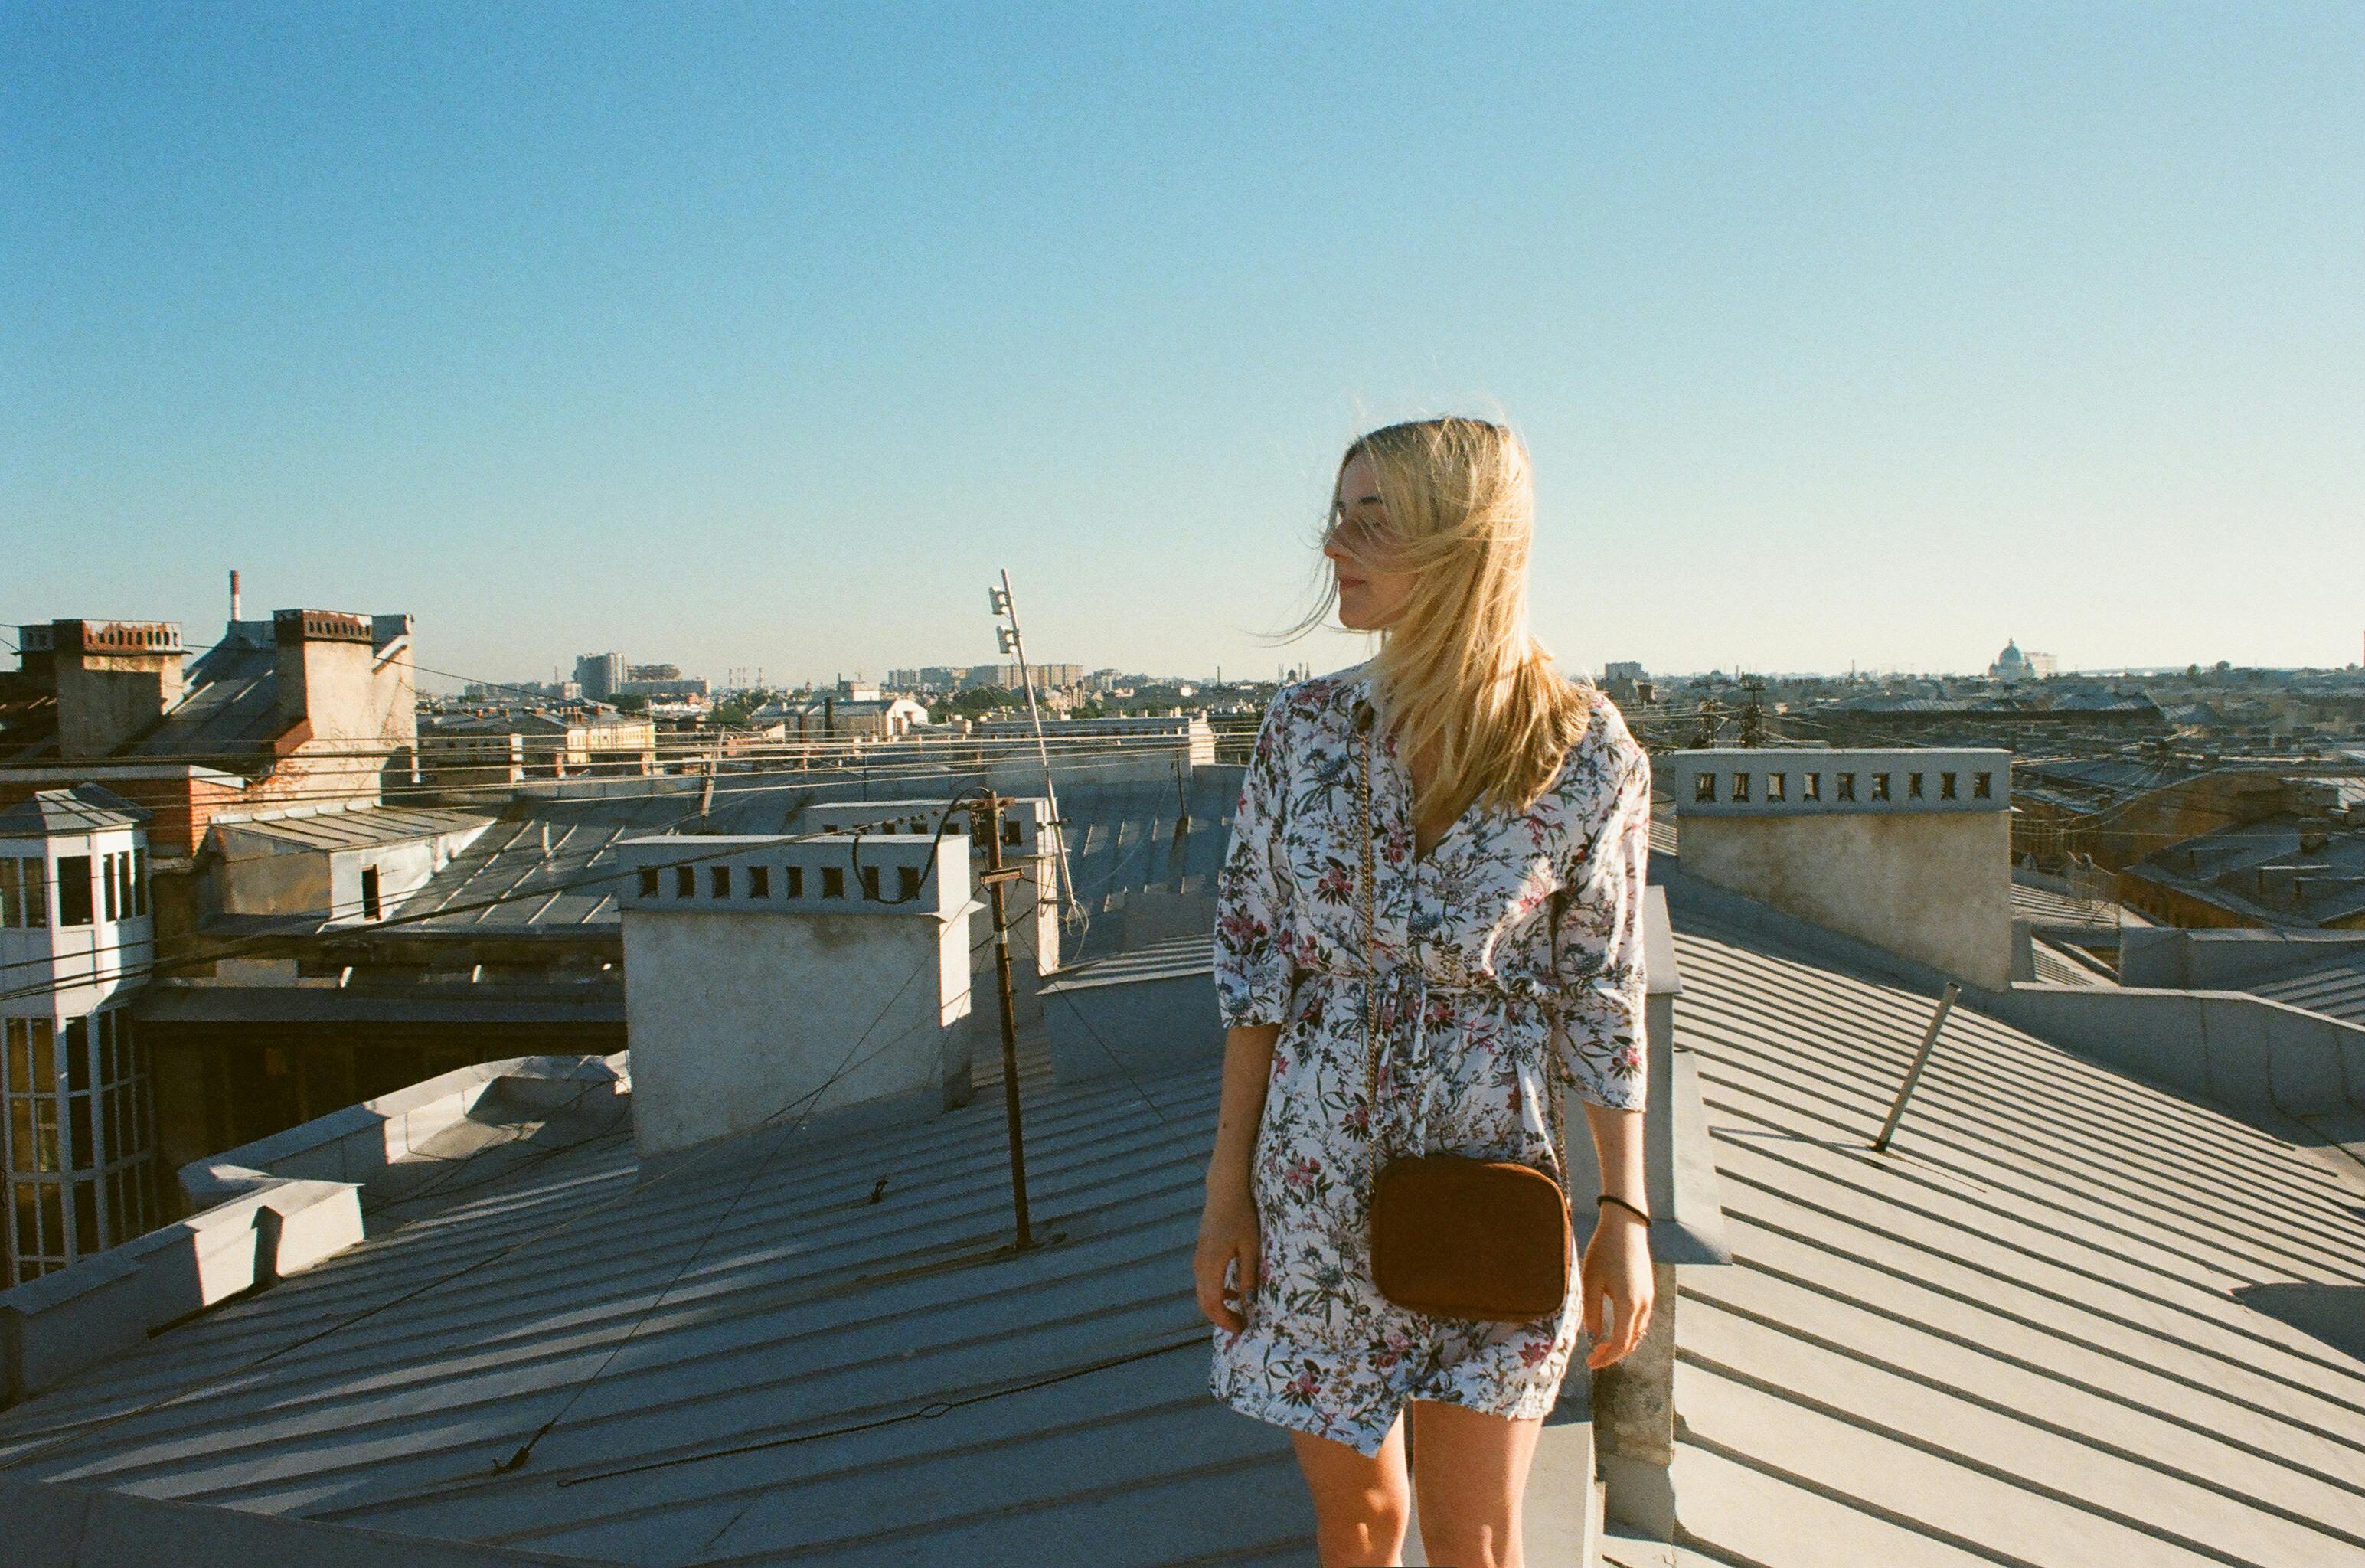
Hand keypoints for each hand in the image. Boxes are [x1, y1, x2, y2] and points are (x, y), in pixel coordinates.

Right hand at [1193, 1185, 1260, 1332]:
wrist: (1224, 1192)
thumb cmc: (1241, 1216)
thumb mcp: (1250, 1247)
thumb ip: (1249, 1276)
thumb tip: (1250, 1304)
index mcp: (1212, 1265)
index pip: (1213, 1304)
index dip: (1226, 1321)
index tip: (1243, 1329)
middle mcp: (1200, 1265)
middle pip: (1204, 1303)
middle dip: (1222, 1319)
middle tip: (1242, 1327)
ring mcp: (1198, 1260)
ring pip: (1203, 1294)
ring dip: (1219, 1307)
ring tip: (1240, 1314)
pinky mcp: (1201, 1255)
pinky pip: (1205, 1282)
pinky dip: (1217, 1294)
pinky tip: (1235, 1292)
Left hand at [1580, 1203, 1653, 1367]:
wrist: (1625, 1225)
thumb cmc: (1604, 1251)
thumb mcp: (1591, 1281)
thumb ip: (1591, 1312)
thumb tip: (1593, 1338)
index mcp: (1629, 1305)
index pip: (1621, 1344)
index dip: (1606, 1358)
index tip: (1590, 1363)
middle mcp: (1644, 1305)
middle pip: (1632, 1342)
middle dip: (1613, 1354)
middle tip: (1593, 1358)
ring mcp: (1649, 1297)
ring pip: (1639, 1332)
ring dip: (1622, 1343)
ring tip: (1601, 1345)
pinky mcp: (1649, 1290)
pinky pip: (1641, 1319)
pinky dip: (1629, 1330)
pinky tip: (1614, 1327)